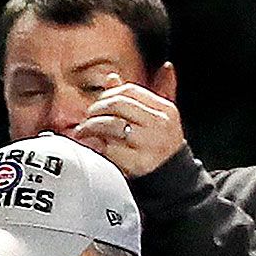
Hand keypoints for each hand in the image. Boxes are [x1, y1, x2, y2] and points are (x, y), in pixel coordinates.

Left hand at [70, 77, 184, 178]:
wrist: (171, 178)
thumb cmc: (159, 146)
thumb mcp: (156, 118)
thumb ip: (135, 98)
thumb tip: (112, 77)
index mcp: (164, 109)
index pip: (130, 91)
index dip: (108, 94)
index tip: (98, 103)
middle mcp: (157, 123)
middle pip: (118, 104)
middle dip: (97, 109)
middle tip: (87, 117)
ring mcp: (148, 142)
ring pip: (112, 124)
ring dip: (91, 126)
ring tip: (83, 131)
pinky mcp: (137, 162)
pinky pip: (110, 148)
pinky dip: (98, 146)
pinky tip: (93, 146)